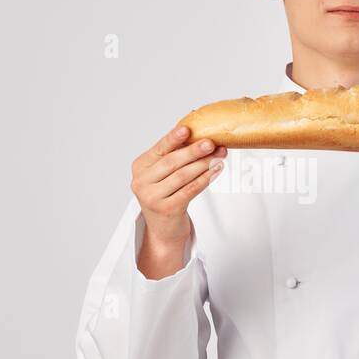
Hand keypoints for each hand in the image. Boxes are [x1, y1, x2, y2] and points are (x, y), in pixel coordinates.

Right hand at [131, 125, 227, 252]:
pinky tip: (216, 170)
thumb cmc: (166, 195)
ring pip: (182, 176)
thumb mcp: (164, 174)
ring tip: (219, 155)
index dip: (173, 138)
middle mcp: (141, 182)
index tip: (187, 129)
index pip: (159, 149)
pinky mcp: (166, 209)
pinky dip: (205, 179)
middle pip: (171, 162)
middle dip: (194, 151)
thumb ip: (174, 155)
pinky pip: (190, 190)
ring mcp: (152, 197)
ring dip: (203, 164)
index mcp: (140, 167)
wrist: (163, 229)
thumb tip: (198, 133)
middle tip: (211, 143)